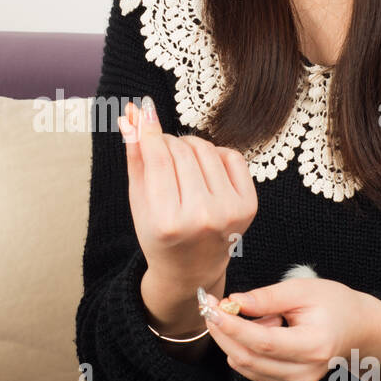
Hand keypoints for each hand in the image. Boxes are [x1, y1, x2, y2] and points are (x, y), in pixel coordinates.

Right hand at [118, 97, 257, 297]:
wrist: (190, 270)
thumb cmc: (158, 234)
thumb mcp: (138, 201)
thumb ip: (135, 156)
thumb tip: (132, 114)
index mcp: (167, 222)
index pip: (158, 158)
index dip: (148, 130)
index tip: (143, 110)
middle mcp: (202, 218)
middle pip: (181, 150)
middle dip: (166, 141)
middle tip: (159, 148)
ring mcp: (229, 212)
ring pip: (206, 149)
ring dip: (189, 145)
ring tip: (180, 162)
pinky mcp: (248, 205)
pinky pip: (232, 156)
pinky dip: (216, 154)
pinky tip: (204, 170)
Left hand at [199, 277, 380, 380]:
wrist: (356, 329)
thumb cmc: (332, 304)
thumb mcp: (302, 290)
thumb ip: (267, 297)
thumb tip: (232, 302)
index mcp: (314, 345)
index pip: (263, 342)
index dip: (232, 326)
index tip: (211, 306)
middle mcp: (305, 372)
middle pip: (248, 357)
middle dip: (223, 331)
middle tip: (212, 305)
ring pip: (245, 366)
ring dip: (234, 339)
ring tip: (257, 315)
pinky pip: (252, 371)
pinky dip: (244, 349)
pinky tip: (262, 330)